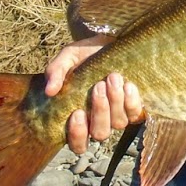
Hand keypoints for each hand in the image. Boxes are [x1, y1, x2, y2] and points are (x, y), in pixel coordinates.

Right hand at [44, 37, 144, 154]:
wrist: (109, 42)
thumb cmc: (85, 56)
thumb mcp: (67, 58)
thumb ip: (55, 72)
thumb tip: (50, 91)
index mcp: (78, 117)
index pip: (78, 144)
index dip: (78, 135)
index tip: (77, 112)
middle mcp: (99, 121)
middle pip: (100, 134)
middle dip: (100, 112)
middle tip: (97, 86)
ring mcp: (118, 115)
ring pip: (119, 123)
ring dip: (115, 101)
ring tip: (112, 77)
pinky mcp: (134, 106)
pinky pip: (136, 113)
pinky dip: (132, 100)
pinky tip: (128, 84)